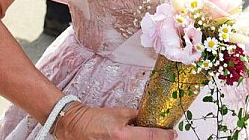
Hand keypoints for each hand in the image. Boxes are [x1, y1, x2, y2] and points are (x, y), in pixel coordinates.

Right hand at [53, 102, 175, 139]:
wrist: (76, 125)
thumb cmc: (95, 118)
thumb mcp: (120, 113)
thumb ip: (136, 117)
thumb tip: (150, 119)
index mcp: (122, 135)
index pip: (151, 137)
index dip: (165, 136)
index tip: (172, 134)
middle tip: (164, 136)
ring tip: (149, 137)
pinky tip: (135, 138)